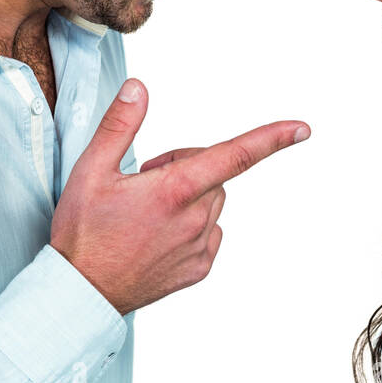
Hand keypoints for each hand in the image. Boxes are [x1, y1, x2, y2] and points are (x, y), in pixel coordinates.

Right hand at [49, 78, 309, 315]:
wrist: (80, 294)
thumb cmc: (82, 233)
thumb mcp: (91, 171)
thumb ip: (120, 125)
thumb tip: (139, 88)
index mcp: (175, 190)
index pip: (236, 156)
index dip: (272, 138)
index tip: (301, 128)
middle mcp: (194, 219)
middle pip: (214, 173)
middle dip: (187, 166)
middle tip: (144, 179)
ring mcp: (199, 247)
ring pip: (212, 202)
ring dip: (190, 195)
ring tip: (146, 209)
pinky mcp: (198, 269)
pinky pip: (209, 233)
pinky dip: (191, 226)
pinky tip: (156, 234)